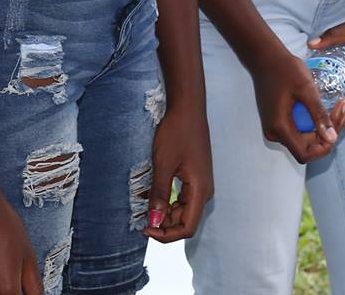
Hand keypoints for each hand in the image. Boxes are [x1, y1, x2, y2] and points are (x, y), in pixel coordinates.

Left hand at [143, 104, 212, 242]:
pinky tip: (151, 194)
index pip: (187, 228)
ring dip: (164, 213)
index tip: (145, 229)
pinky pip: (181, 198)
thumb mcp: (163, 164)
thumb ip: (159, 195)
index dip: (166, 235)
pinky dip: (166, 200)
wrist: (187, 109)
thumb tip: (153, 222)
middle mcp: (203, 191)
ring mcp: (200, 184)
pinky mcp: (194, 177)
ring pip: (182, 210)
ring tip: (144, 205)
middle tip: (141, 218)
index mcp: (200, 191)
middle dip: (163, 224)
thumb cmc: (177, 133)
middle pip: (185, 221)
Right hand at [244, 39, 344, 164]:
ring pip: (305, 138)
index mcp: (279, 127)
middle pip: (307, 146)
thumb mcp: (306, 89)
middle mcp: (275, 132)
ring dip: (325, 126)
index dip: (323, 147)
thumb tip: (332, 138)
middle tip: (344, 111)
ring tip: (342, 107)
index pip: (305, 154)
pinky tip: (330, 109)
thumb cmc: (284, 69)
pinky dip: (316, 121)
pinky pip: (300, 129)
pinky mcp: (279, 120)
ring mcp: (276, 127)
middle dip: (329, 133)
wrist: (265, 56)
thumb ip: (318, 115)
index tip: (337, 128)